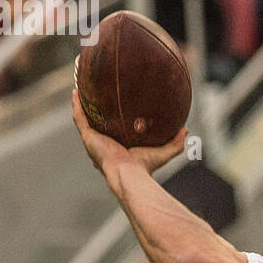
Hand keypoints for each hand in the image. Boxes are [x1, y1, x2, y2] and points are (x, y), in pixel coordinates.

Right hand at [72, 89, 187, 177]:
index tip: (117, 111)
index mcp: (119, 149)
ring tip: (82, 89)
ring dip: (83, 105)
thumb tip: (186, 130)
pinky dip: (77, 105)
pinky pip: (79, 118)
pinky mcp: (87, 137)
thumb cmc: (145, 167)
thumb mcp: (163, 152)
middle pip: (98, 125)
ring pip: (85, 119)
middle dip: (97, 113)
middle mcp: (104, 145)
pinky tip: (76, 92)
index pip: (115, 134)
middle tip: (98, 97)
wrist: (129, 173)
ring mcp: (94, 141)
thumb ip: (175, 143)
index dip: (114, 123)